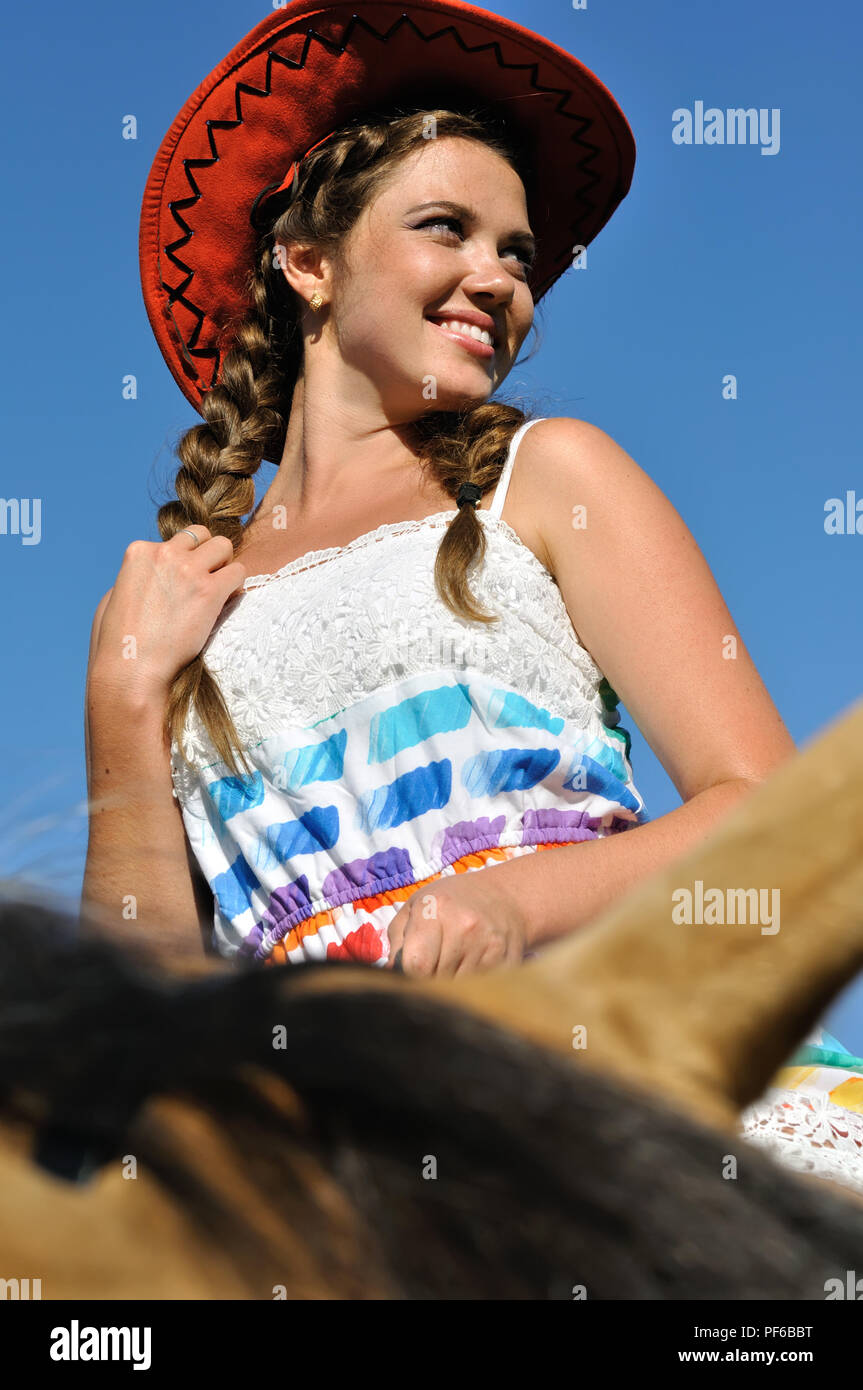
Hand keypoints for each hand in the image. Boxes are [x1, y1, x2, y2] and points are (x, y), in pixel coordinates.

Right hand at [91, 525, 246, 697]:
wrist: (131, 667)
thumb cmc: (118, 641)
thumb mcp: (114, 596)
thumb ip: (136, 576)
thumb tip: (152, 572)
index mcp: (139, 551)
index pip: (175, 540)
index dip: (184, 559)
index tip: (182, 582)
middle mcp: (164, 553)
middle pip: (201, 534)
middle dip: (206, 553)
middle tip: (206, 579)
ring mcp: (188, 570)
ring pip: (224, 546)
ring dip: (224, 564)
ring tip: (218, 589)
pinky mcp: (209, 591)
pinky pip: (239, 572)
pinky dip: (237, 585)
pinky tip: (226, 602)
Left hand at [384, 871, 529, 976]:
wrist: (505, 897)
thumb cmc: (449, 903)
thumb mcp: (415, 908)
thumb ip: (397, 943)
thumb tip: (390, 977)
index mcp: (435, 910)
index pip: (416, 966)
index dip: (409, 977)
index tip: (410, 976)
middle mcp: (464, 927)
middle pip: (437, 981)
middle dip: (429, 983)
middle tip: (431, 972)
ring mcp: (489, 945)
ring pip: (459, 989)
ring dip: (451, 988)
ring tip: (451, 969)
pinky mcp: (508, 961)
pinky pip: (481, 989)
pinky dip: (472, 988)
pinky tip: (471, 970)